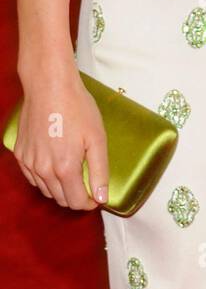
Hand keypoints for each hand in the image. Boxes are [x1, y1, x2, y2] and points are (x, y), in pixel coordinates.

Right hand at [13, 63, 107, 209]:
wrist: (48, 86)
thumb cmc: (77, 108)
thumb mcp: (97, 138)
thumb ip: (99, 171)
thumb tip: (102, 197)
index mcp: (64, 168)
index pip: (76, 202)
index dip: (90, 203)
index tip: (97, 196)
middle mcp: (43, 170)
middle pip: (60, 199)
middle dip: (76, 197)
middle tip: (88, 184)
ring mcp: (28, 163)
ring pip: (46, 190)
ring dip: (60, 189)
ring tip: (74, 174)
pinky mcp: (20, 154)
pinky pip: (33, 177)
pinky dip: (45, 178)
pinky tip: (55, 166)